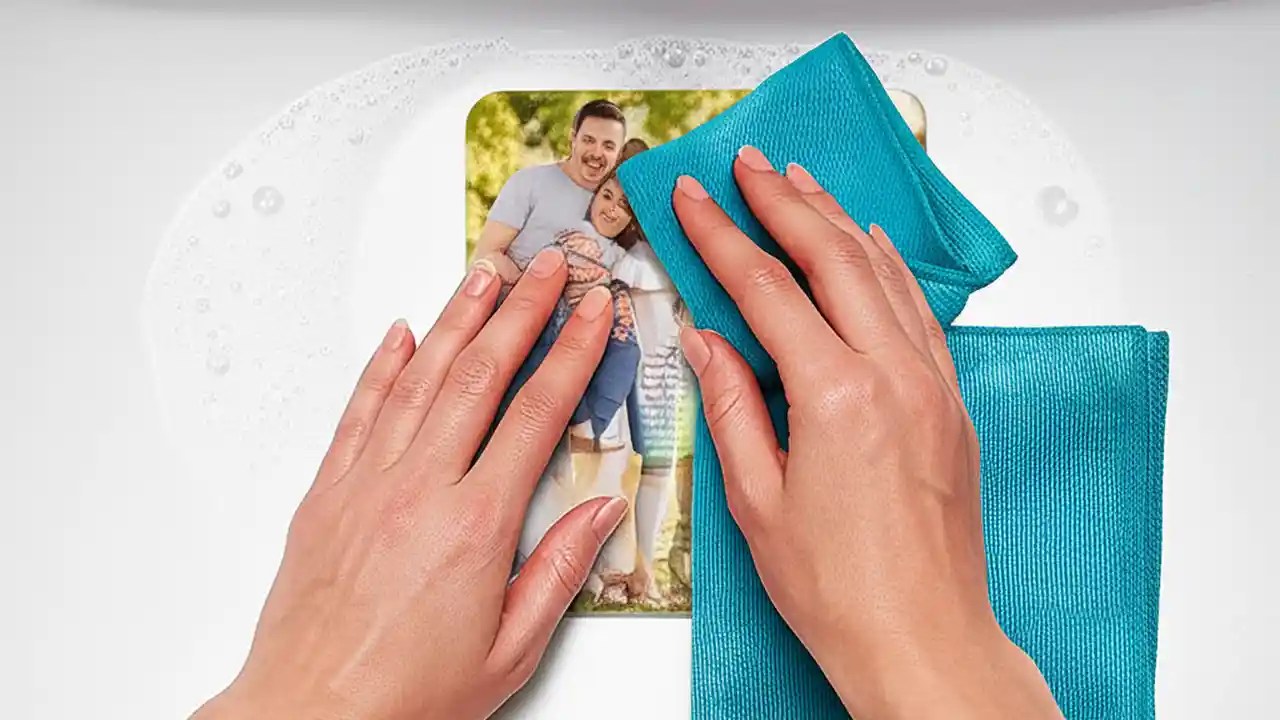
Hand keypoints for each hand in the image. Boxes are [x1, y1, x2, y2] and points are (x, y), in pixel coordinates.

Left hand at [192, 248, 623, 719]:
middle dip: (522, 310)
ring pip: (420, 377)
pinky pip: (359, 411)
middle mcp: (420, 489)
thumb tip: (602, 510)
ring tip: (487, 272)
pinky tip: (401, 332)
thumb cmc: (407, 697)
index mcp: (476, 526)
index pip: (537, 413)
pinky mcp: (327, 493)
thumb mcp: (510, 650)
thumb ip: (559, 571)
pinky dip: (383, 365)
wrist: (309, 719)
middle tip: (550, 263)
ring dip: (458, 317)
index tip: (596, 312)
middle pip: (481, 374)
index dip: (573, 353)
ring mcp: (366, 484)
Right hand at [671, 146, 1062, 719]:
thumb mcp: (756, 502)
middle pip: (830, 257)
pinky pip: (918, 311)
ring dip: (836, 221)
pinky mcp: (950, 404)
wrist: (924, 640)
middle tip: (749, 164)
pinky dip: (887, 268)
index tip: (695, 199)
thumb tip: (709, 342)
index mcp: (835, 396)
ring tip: (800, 182)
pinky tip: (867, 245)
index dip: (722, 236)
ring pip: (881, 274)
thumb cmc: (840, 591)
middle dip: (784, 201)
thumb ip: (731, 407)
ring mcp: (931, 385)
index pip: (765, 289)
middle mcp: (893, 375)